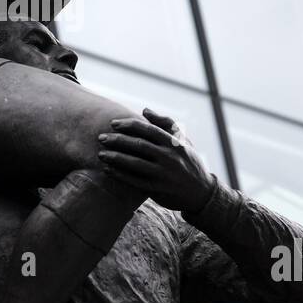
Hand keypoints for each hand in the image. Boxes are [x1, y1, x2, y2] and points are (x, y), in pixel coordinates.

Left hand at [97, 107, 214, 212]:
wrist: (201, 192)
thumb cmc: (189, 161)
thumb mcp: (183, 140)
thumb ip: (166, 123)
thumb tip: (145, 110)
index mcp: (174, 143)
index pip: (148, 130)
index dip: (129, 125)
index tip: (113, 124)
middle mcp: (169, 158)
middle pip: (139, 145)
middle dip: (117, 140)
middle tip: (101, 138)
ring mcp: (163, 174)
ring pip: (135, 164)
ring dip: (115, 158)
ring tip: (101, 154)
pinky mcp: (158, 189)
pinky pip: (134, 181)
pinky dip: (120, 175)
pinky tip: (108, 170)